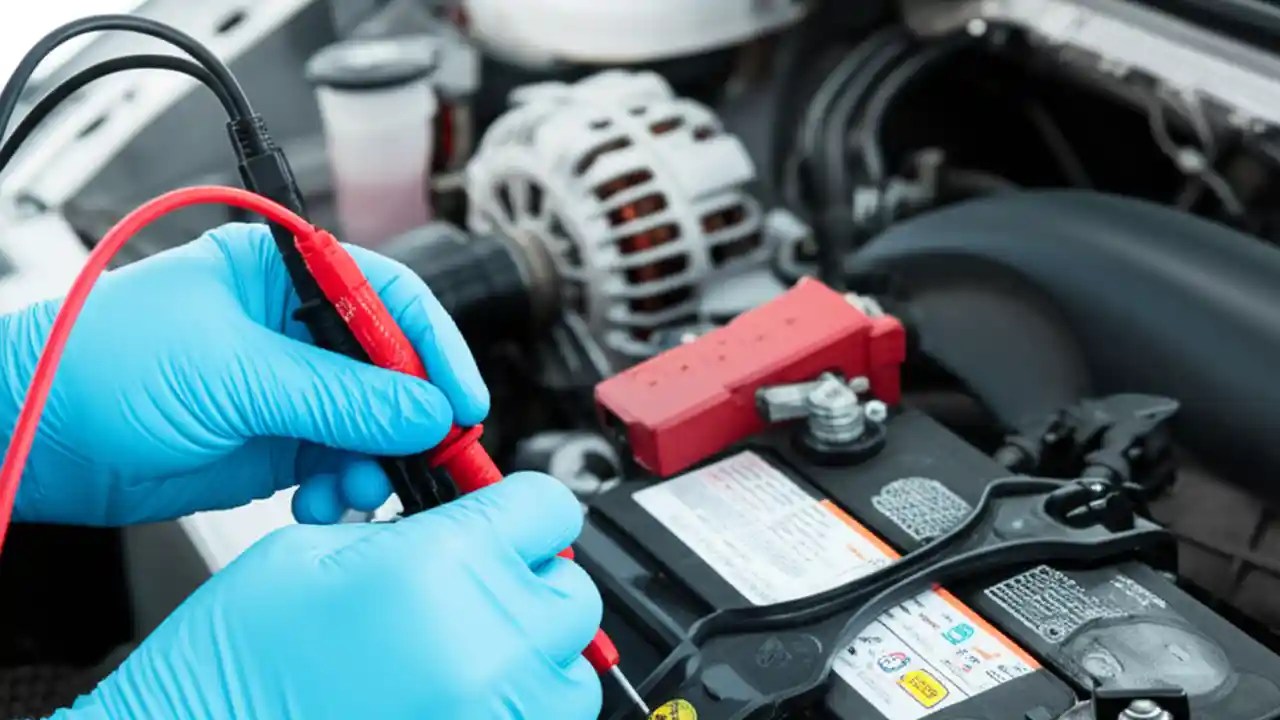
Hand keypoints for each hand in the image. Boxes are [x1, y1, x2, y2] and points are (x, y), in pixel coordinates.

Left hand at [0, 223, 486, 525]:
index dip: (434, 347)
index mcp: (285, 275)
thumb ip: (337, 396)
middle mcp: (295, 328)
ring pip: (372, 424)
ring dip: (375, 460)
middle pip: (392, 367)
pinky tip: (323, 501)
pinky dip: (343, 487)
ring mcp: (290, 389)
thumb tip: (423, 410)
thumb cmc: (100, 363)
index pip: (390, 298)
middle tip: (432, 456)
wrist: (34, 435)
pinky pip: (339, 464)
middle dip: (412, 416)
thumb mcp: (232, 372)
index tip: (462, 399)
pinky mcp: (277, 442)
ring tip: (356, 486)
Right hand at [47, 473, 603, 719]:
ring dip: (542, 654)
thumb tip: (464, 533)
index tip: (511, 517)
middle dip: (535, 580)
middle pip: (575, 590)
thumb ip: (414, 534)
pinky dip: (524, 707)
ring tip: (485, 652)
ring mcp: (492, 714)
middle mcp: (484, 644)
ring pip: (574, 672)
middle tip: (486, 589)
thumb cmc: (235, 659)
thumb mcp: (314, 549)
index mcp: (440, 566)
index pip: (549, 507)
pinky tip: (472, 696)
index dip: (527, 505)